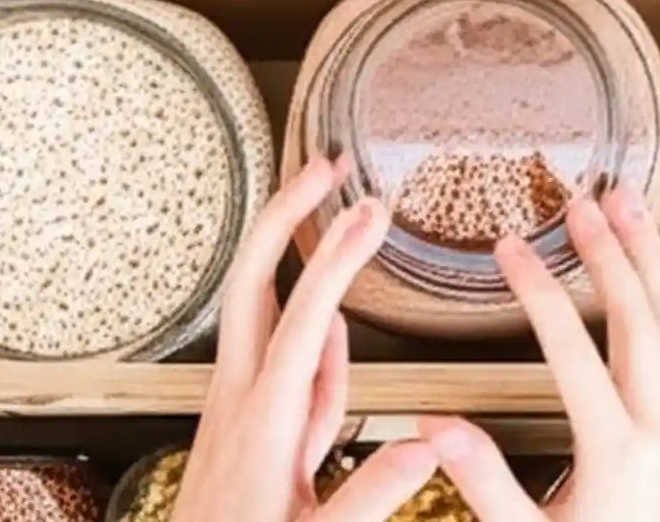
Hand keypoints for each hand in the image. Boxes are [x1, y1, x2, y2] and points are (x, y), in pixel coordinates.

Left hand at [174, 158, 437, 521]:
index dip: (336, 262)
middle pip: (254, 282)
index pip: (304, 322)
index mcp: (263, 422)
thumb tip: (425, 447)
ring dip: (295, 258)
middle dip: (285, 217)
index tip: (367, 215)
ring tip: (343, 216)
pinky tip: (331, 334)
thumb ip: (371, 494)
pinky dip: (307, 334)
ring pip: (264, 312)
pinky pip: (279, 358)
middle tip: (322, 170)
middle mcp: (239, 397)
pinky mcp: (239, 414)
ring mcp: (234, 400)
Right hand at [418, 186, 659, 521]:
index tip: (510, 251)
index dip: (539, 292)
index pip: (572, 349)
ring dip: (656, 267)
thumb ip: (482, 480)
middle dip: (610, 255)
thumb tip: (435, 426)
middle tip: (584, 206)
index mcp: (613, 450)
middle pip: (640, 321)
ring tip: (636, 215)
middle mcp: (657, 430)